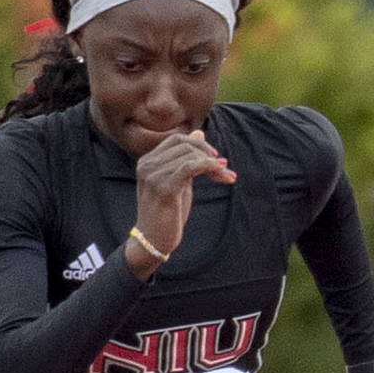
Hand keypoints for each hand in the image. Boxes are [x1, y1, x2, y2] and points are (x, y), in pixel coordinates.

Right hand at [128, 130, 235, 276]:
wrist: (153, 241)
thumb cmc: (166, 213)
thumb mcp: (179, 181)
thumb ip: (187, 158)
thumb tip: (199, 132)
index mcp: (147, 161)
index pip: (177, 140)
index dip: (199, 145)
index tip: (216, 158)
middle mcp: (147, 164)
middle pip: (185, 146)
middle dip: (209, 154)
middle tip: (225, 168)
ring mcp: (153, 175)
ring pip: (190, 156)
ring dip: (213, 165)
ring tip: (226, 176)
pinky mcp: (164, 187)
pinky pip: (191, 167)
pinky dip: (208, 167)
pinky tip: (220, 175)